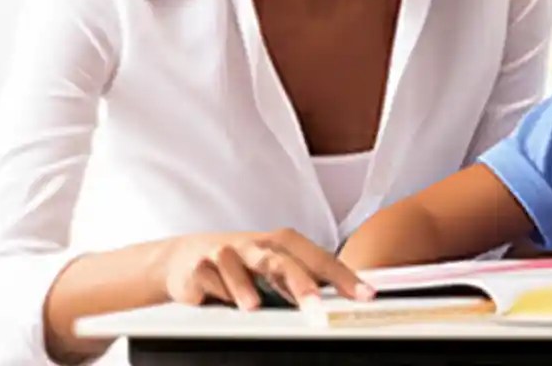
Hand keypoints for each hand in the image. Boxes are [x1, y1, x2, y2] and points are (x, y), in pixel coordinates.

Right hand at [158, 228, 373, 310]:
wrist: (187, 256)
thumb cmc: (243, 265)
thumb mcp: (275, 271)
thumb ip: (303, 282)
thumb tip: (343, 300)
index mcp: (283, 244)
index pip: (319, 258)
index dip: (343, 277)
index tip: (364, 296)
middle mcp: (257, 245)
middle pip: (282, 260)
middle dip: (301, 284)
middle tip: (317, 308)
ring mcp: (226, 253)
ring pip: (237, 265)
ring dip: (245, 287)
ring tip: (253, 307)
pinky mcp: (198, 266)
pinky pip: (207, 278)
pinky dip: (216, 291)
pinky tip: (220, 300)